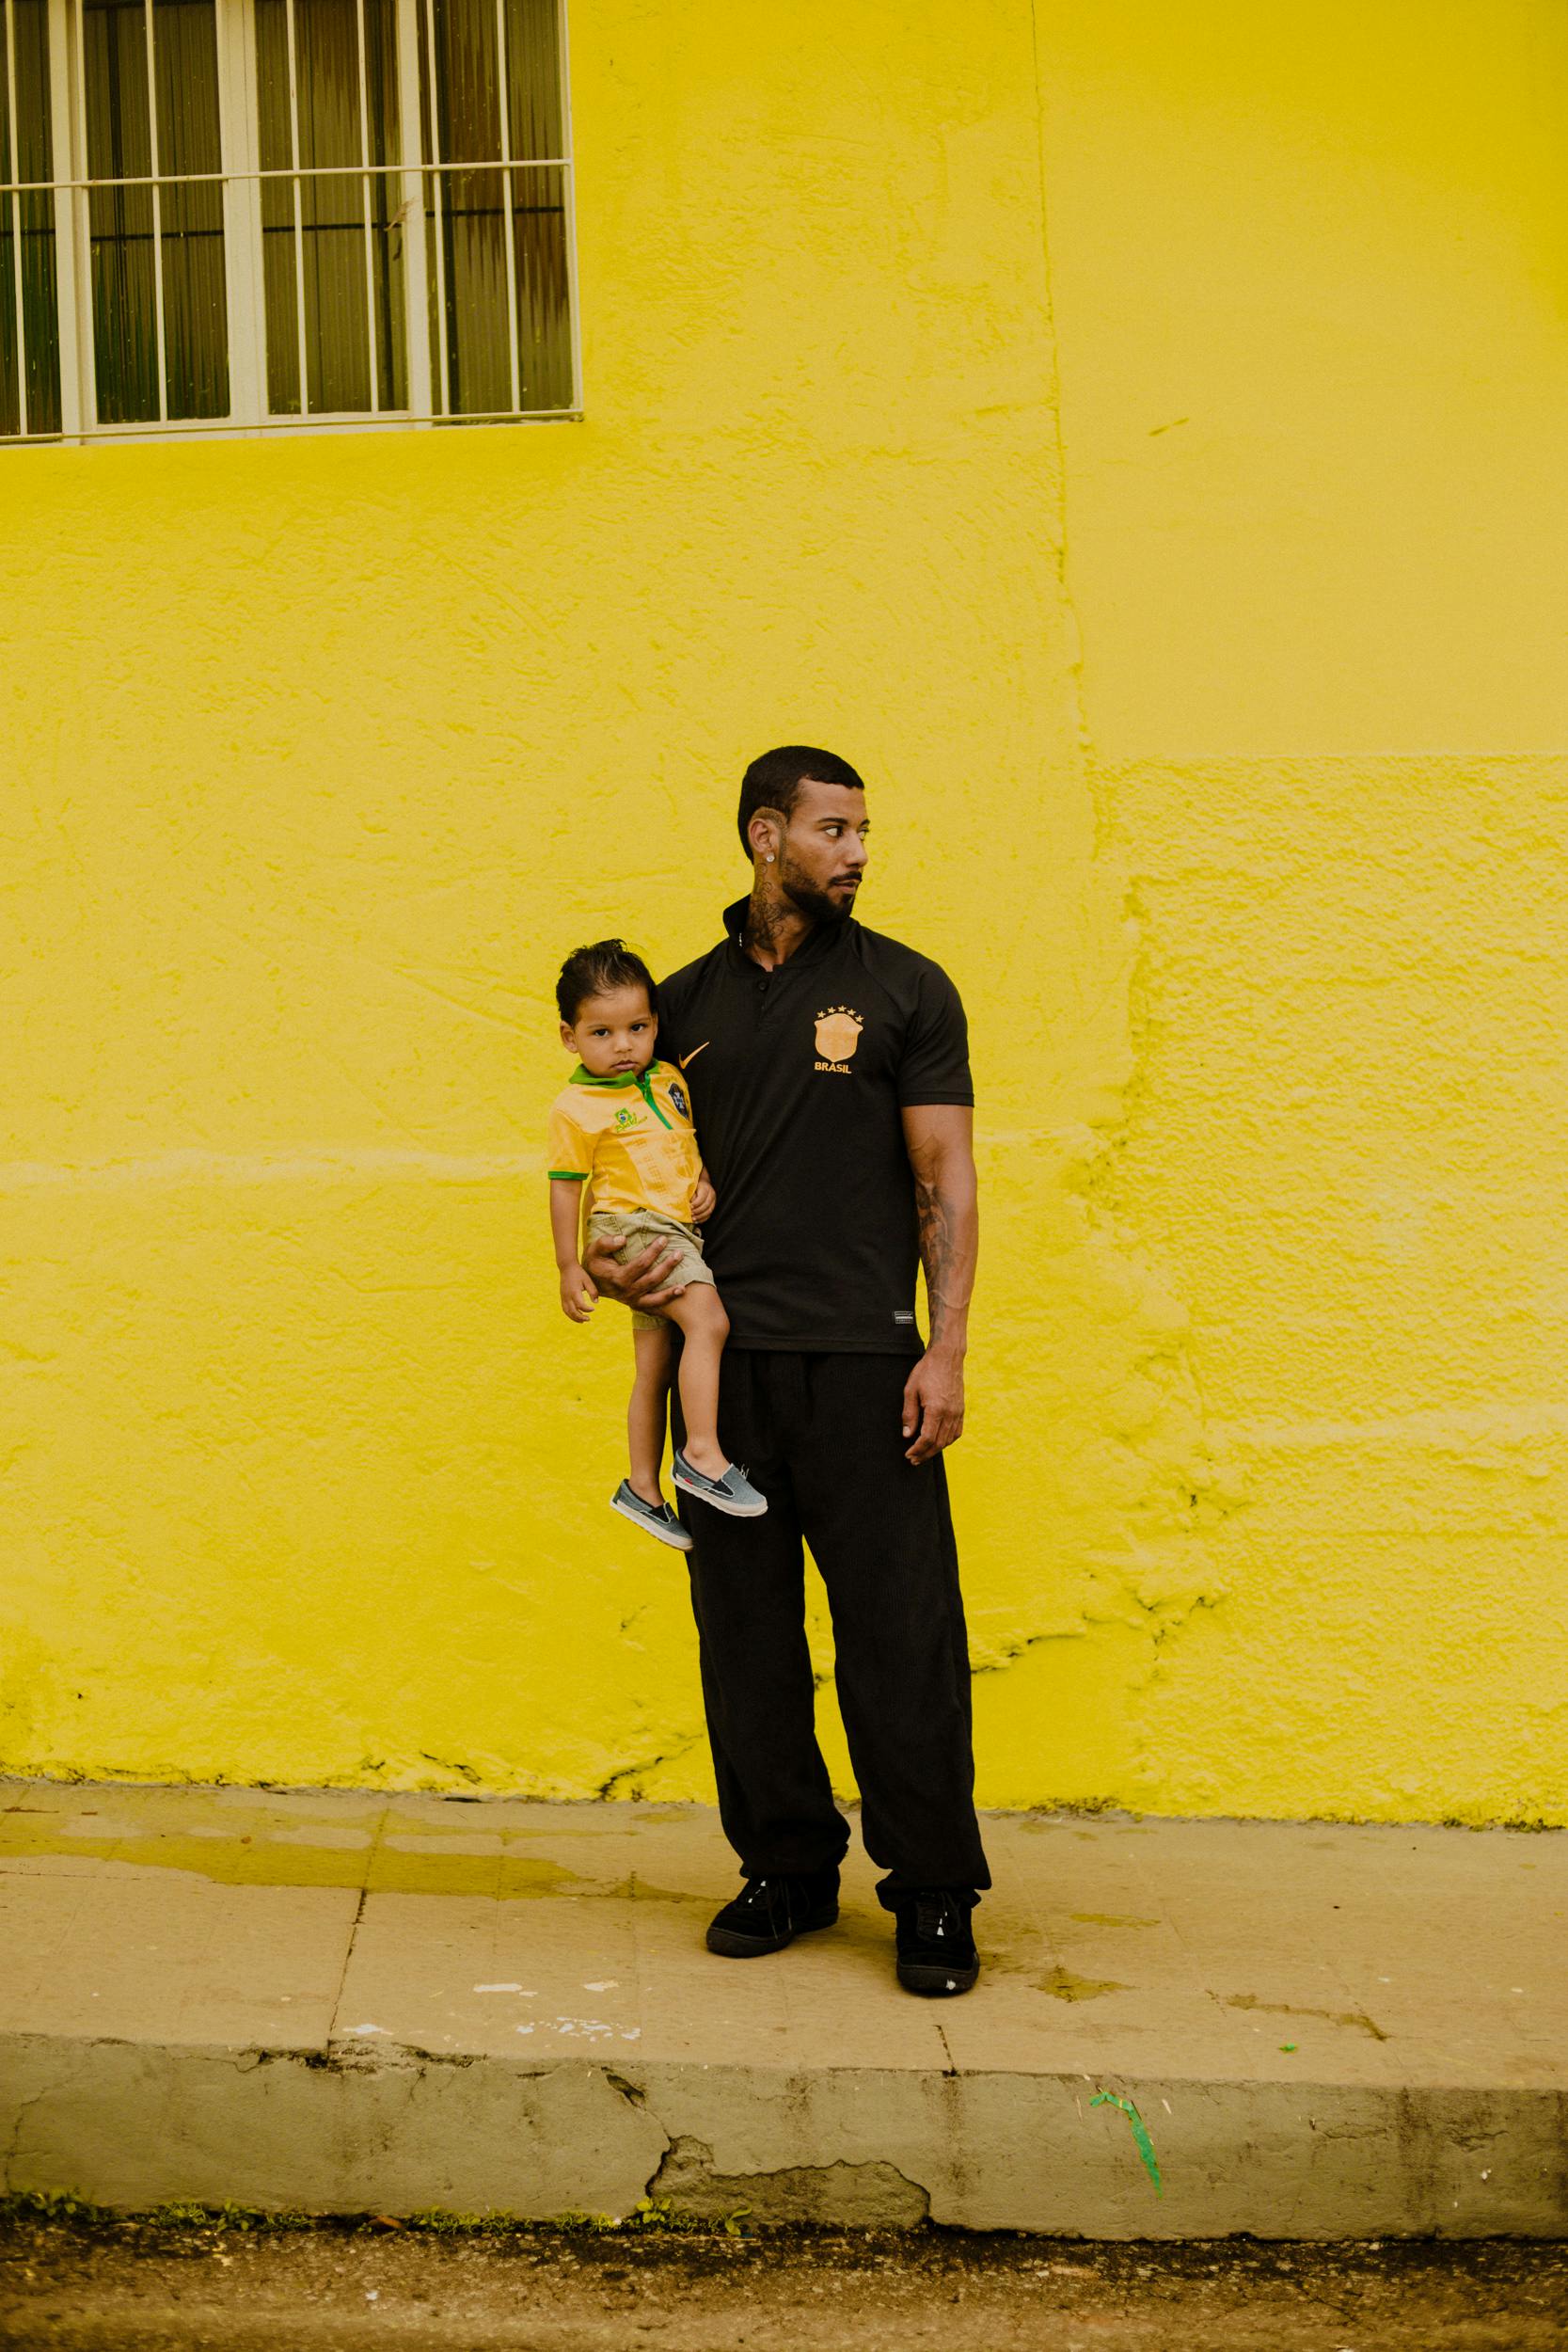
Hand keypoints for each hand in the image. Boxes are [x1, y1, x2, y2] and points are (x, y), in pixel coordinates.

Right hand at [559, 1263, 597, 1323]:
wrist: (567, 1267)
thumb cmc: (579, 1273)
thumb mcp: (588, 1280)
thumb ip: (593, 1291)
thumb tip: (596, 1303)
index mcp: (574, 1292)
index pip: (580, 1305)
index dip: (587, 1309)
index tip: (593, 1309)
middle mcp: (567, 1296)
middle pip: (572, 1311)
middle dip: (580, 1317)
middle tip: (589, 1319)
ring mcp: (563, 1297)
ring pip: (567, 1312)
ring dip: (574, 1318)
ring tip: (583, 1321)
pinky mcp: (562, 1297)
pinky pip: (564, 1308)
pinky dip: (570, 1314)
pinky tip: (576, 1316)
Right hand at [582, 1229, 686, 1313]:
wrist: (589, 1283)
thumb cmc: (594, 1262)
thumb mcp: (594, 1249)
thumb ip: (606, 1243)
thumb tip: (623, 1239)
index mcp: (617, 1277)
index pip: (640, 1264)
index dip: (653, 1251)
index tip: (664, 1239)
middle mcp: (626, 1291)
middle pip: (651, 1279)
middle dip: (667, 1265)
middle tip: (680, 1253)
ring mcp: (631, 1300)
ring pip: (655, 1296)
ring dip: (671, 1288)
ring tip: (685, 1281)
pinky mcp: (636, 1304)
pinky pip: (654, 1305)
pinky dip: (668, 1299)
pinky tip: (681, 1291)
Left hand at [691, 1173, 716, 1222]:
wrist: (702, 1184)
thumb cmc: (695, 1185)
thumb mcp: (692, 1187)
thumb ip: (691, 1195)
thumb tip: (689, 1204)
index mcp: (706, 1188)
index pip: (702, 1198)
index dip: (696, 1204)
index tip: (689, 1207)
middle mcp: (712, 1194)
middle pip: (706, 1205)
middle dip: (698, 1211)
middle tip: (691, 1214)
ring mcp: (713, 1201)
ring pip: (709, 1211)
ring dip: (700, 1216)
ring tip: (693, 1219)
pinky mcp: (712, 1206)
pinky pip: (709, 1214)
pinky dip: (703, 1219)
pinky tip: (697, 1221)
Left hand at [901, 1347, 964, 1464]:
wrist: (947, 1357)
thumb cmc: (926, 1371)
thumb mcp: (911, 1390)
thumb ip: (909, 1414)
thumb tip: (907, 1435)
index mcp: (936, 1409)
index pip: (927, 1438)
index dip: (917, 1450)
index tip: (908, 1455)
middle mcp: (950, 1413)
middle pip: (938, 1443)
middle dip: (925, 1454)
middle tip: (913, 1460)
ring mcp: (958, 1412)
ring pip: (948, 1440)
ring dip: (935, 1450)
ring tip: (923, 1453)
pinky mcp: (961, 1410)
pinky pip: (957, 1432)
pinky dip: (947, 1441)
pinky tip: (938, 1443)